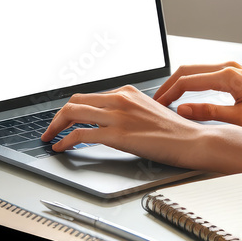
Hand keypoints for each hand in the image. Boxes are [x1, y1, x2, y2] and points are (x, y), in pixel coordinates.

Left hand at [40, 86, 220, 168]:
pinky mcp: (117, 134)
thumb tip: (111, 119)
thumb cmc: (175, 131)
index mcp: (127, 92)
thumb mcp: (148, 110)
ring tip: (50, 137)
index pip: (89, 96)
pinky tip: (61, 148)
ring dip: (55, 126)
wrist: (191, 140)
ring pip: (72, 113)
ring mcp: (117, 116)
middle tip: (51, 127)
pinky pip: (80, 135)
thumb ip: (128, 110)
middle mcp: (120, 99)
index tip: (65, 118)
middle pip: (75, 101)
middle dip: (58, 115)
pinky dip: (65, 141)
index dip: (72, 109)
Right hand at [153, 62, 241, 130]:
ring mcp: (232, 68)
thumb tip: (183, 110)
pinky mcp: (236, 73)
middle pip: (187, 71)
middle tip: (156, 103)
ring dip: (179, 83)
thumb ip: (210, 113)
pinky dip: (192, 83)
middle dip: (168, 86)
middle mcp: (227, 67)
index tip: (157, 106)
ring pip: (196, 71)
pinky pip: (206, 74)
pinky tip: (188, 95)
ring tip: (167, 100)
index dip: (168, 94)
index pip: (186, 81)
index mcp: (227, 76)